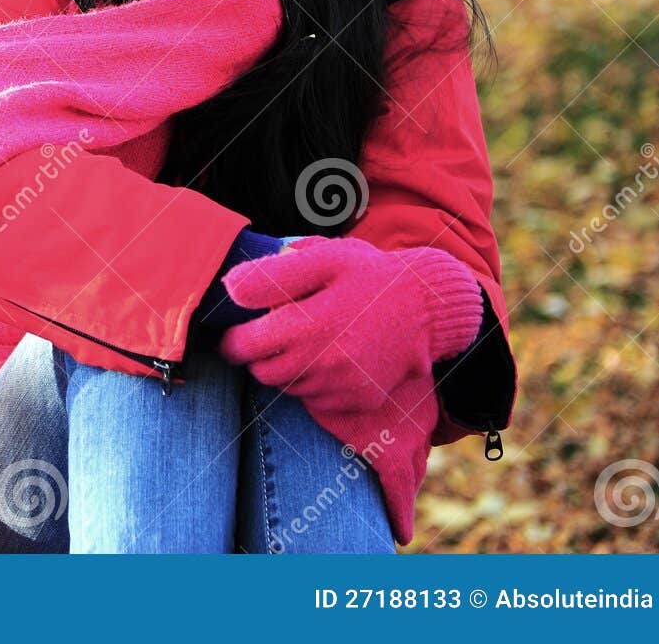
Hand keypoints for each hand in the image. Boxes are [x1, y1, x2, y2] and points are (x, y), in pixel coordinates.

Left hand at [215, 235, 482, 412]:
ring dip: (286, 368)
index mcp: (308, 325)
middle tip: (274, 331)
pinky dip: (314, 383)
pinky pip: (317, 400)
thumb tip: (230, 289)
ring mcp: (343, 386)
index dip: (232, 339)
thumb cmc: (370, 275)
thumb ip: (272, 275)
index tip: (238, 329)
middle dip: (258, 354)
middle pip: (262, 372)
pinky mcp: (359, 400)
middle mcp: (323, 363)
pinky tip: (331, 356)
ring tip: (307, 340)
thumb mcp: (324, 258)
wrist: (429, 306)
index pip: (243, 347)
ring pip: (288, 387)